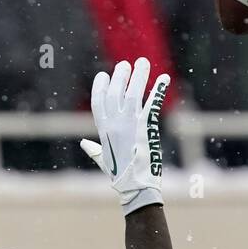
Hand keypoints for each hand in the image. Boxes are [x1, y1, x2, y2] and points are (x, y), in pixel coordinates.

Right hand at [81, 57, 168, 215]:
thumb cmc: (121, 176)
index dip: (100, 87)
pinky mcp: (145, 127)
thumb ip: (93, 150)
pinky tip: (164, 78)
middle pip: (115, 92)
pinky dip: (158, 89)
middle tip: (125, 65)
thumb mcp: (104, 161)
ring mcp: (129, 125)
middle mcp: (114, 124)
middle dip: (120, 76)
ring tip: (141, 62)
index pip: (98, 102)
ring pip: (132, 93)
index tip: (104, 75)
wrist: (135, 186)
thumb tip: (84, 144)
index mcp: (103, 130)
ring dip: (137, 76)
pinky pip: (152, 104)